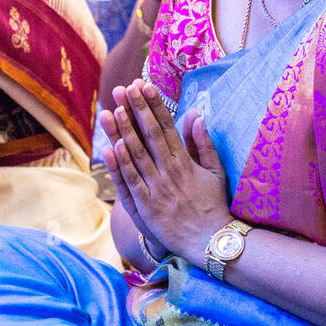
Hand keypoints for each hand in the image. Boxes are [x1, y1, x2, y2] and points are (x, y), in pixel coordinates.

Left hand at [100, 79, 230, 264]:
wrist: (209, 239)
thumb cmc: (212, 204)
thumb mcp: (215, 171)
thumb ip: (203, 143)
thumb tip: (197, 115)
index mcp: (186, 161)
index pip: (168, 126)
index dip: (155, 105)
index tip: (145, 86)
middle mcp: (170, 171)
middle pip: (150, 135)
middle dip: (136, 110)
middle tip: (124, 89)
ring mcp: (157, 188)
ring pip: (136, 155)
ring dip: (123, 131)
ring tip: (112, 109)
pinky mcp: (146, 206)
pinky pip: (130, 181)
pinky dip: (119, 164)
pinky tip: (110, 146)